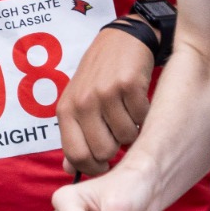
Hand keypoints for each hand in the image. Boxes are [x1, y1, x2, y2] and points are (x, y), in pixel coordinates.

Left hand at [58, 26, 154, 176]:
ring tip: (126, 111)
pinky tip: (136, 100)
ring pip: (126, 137)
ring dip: (132, 129)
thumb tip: (69, 171)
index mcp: (65, 110)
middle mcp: (82, 101)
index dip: (93, 167)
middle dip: (116, 148)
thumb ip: (74, 136)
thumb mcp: (78, 103)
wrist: (122, 40)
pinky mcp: (128, 84)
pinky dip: (143, 114)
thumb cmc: (98, 77)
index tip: (105, 164)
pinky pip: (142, 118)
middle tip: (118, 130)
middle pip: (104, 151)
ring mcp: (105, 92)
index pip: (76, 155)